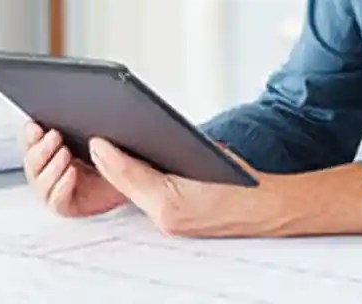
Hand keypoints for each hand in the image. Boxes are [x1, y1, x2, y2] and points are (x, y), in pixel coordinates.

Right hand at [20, 122, 127, 217]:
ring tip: (65, 154)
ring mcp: (57, 189)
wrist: (133, 179)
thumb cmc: (116, 156)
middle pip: (31, 162)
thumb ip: (84, 127)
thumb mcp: (100, 135)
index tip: (35, 127)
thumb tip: (70, 112)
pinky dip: (60, 188)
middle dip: (40, 149)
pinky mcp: (68, 207)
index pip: (31, 141)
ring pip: (39, 183)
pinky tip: (70, 174)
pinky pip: (56, 202)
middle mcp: (51, 169)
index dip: (30, 135)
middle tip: (54, 136)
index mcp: (52, 148)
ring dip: (50, 168)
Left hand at [88, 137, 280, 237]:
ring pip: (132, 194)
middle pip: (125, 185)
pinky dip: (134, 183)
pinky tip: (128, 167)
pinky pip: (145, 200)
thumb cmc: (242, 181)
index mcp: (172, 202)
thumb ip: (170, 148)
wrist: (266, 210)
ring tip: (106, 152)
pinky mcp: (173, 224)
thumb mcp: (206, 154)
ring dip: (117, 174)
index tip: (96, 140)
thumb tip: (140, 137)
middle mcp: (166, 217)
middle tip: (94, 142)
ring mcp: (169, 224)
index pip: (129, 175)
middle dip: (108, 164)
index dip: (110, 155)